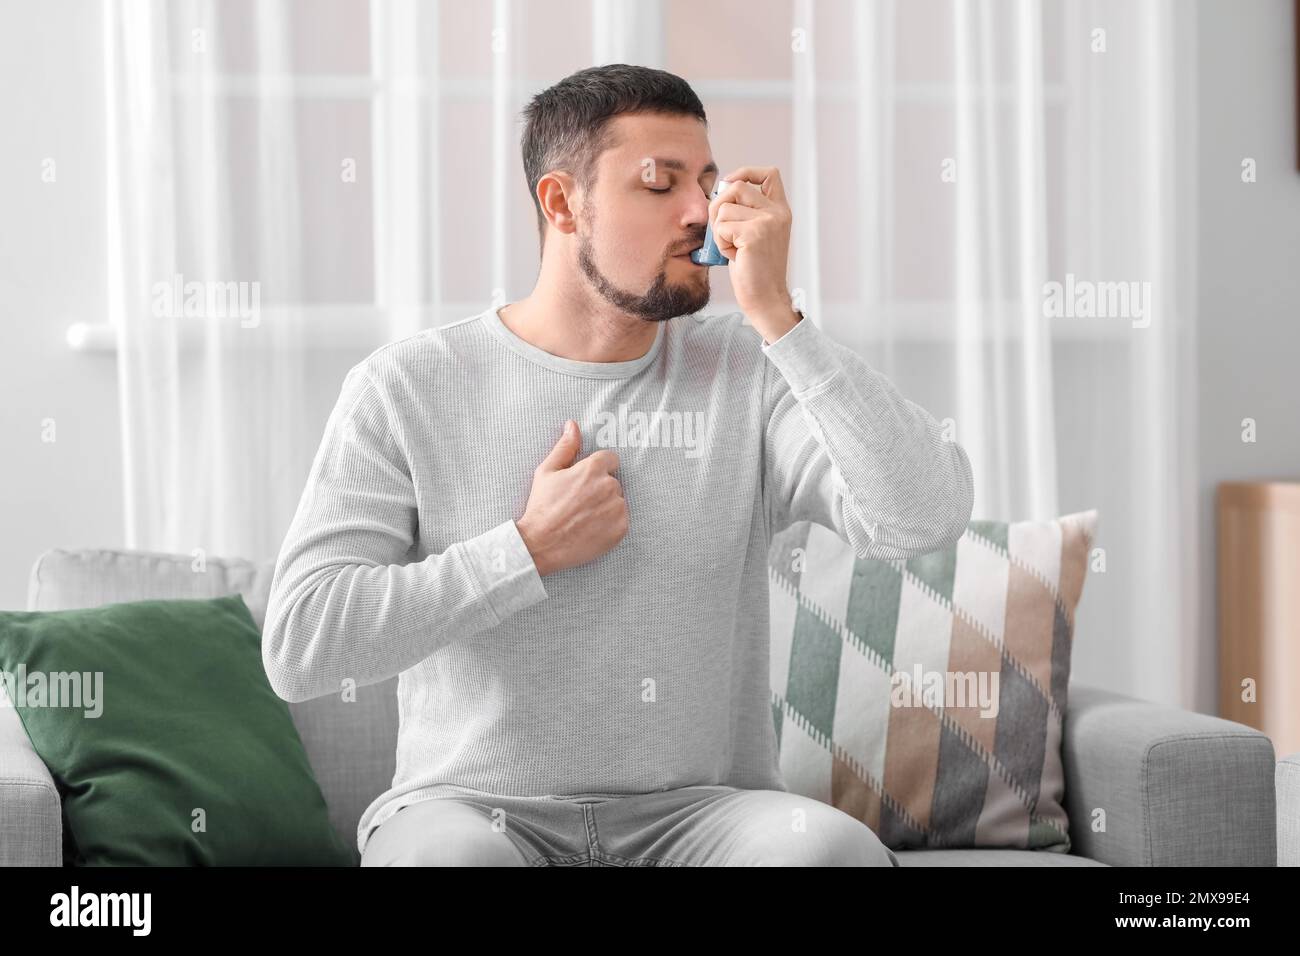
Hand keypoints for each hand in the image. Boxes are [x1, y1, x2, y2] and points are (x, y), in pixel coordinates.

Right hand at [516, 420, 627, 575]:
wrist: (541, 544)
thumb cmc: (542, 507)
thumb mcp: (546, 472)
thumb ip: (565, 447)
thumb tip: (573, 425)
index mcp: (593, 468)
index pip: (610, 460)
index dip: (596, 470)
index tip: (584, 483)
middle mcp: (609, 486)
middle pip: (613, 482)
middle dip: (599, 490)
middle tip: (578, 504)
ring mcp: (617, 508)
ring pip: (617, 502)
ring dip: (606, 507)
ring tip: (583, 518)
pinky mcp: (621, 528)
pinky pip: (621, 521)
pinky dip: (610, 525)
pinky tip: (591, 529)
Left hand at [709, 165, 796, 334]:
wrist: (766, 298)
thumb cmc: (755, 270)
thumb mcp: (755, 233)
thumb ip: (746, 211)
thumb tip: (721, 190)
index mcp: (781, 211)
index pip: (769, 174)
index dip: (746, 172)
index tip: (730, 183)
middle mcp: (778, 213)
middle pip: (736, 187)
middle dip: (719, 207)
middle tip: (723, 232)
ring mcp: (767, 222)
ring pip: (724, 209)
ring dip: (719, 231)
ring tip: (735, 249)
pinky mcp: (754, 234)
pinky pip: (721, 228)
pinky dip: (720, 244)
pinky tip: (734, 256)